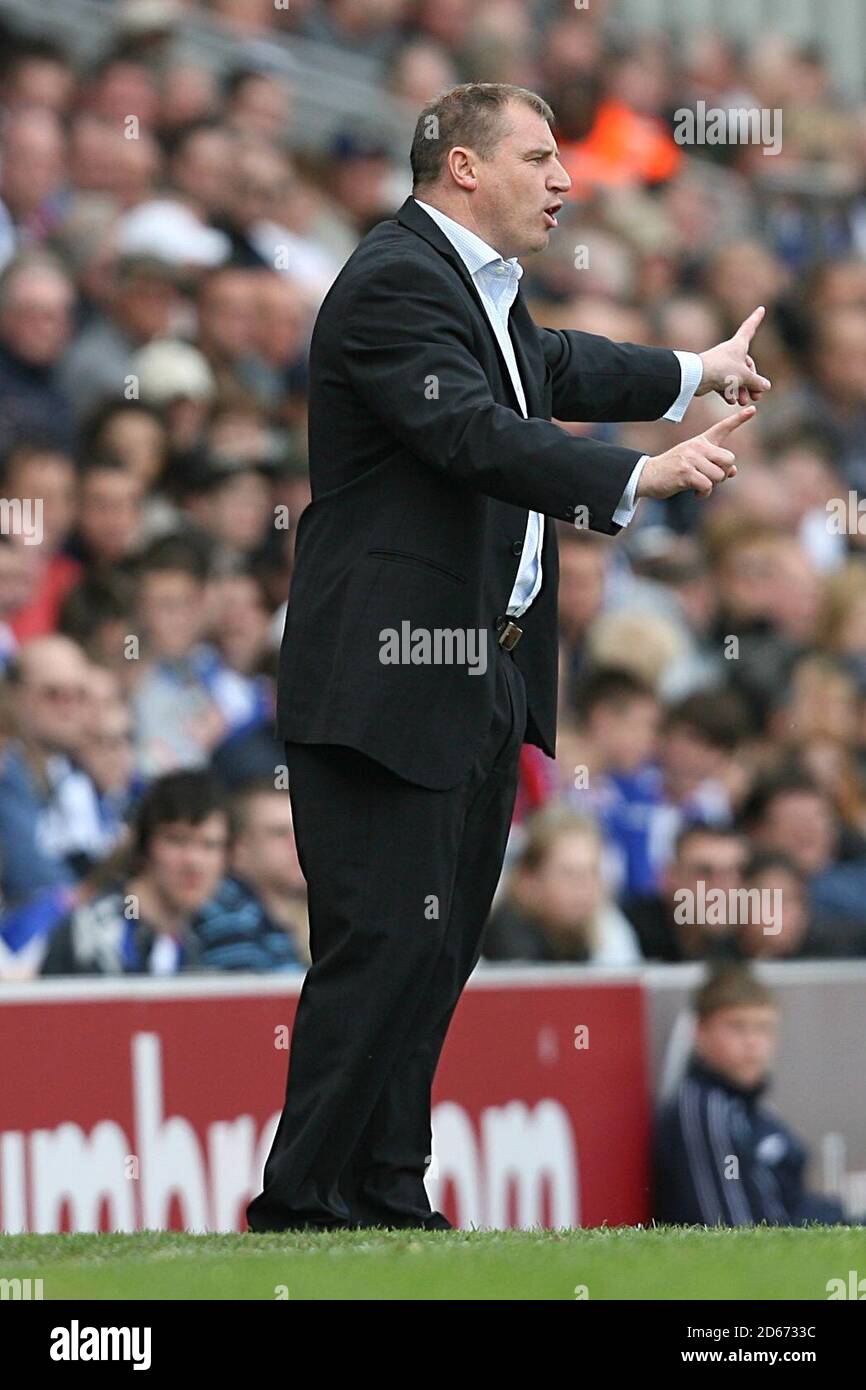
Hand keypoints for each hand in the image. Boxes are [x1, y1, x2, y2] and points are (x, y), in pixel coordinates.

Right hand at [636, 405, 754, 500]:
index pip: (722, 428)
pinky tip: (695, 493)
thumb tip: (733, 472)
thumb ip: (715, 465)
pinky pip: (707, 486)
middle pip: (729, 459)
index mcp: (701, 442)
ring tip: (699, 486)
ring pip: (719, 475)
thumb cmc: (674, 471)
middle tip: (710, 478)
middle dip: (723, 473)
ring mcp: (691, 459)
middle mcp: (697, 447)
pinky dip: (704, 494)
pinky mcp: (686, 473)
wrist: (648, 475)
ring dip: (712, 486)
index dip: (739, 419)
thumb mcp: (695, 464)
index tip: (753, 409)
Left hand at [697, 306, 770, 404]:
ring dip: (742, 390)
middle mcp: (730, 352)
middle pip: (747, 365)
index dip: (756, 319)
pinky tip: (731, 401)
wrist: (697, 378)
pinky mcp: (712, 375)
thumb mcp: (744, 376)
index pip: (750, 327)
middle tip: (757, 396)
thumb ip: (757, 381)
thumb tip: (766, 386)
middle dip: (752, 382)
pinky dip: (729, 392)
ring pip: (736, 377)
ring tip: (744, 402)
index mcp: (738, 344)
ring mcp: (721, 364)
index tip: (761, 308)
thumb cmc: (722, 370)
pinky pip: (725, 384)